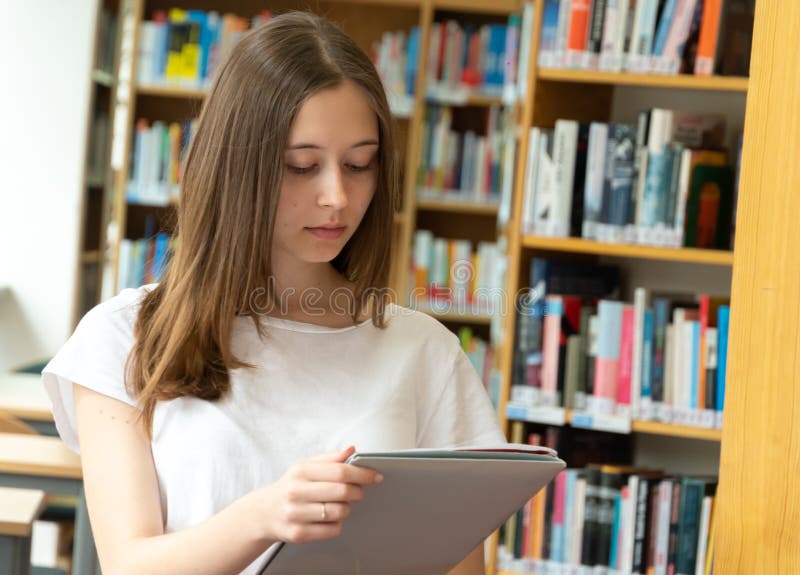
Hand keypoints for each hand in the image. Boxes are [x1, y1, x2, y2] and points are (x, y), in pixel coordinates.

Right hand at [258, 446, 382, 543]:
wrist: (264, 512)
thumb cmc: (290, 487)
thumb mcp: (305, 466)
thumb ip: (330, 458)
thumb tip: (352, 449)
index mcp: (301, 471)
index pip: (340, 471)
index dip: (362, 474)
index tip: (375, 476)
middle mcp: (296, 492)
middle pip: (342, 492)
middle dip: (357, 492)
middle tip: (358, 492)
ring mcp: (296, 514)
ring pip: (339, 512)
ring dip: (346, 509)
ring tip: (339, 505)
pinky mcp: (298, 534)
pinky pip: (332, 530)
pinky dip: (337, 524)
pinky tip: (329, 518)